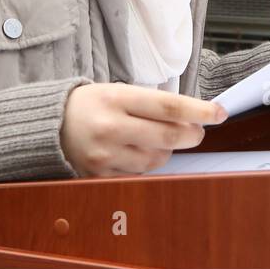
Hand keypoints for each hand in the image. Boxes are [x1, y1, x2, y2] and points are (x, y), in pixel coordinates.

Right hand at [60, 83, 226, 176]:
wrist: (50, 125)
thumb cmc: (92, 104)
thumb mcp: (118, 92)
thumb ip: (151, 104)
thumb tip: (191, 118)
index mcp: (117, 99)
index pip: (168, 107)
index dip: (198, 111)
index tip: (220, 113)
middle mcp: (111, 128)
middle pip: (167, 137)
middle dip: (191, 135)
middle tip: (197, 132)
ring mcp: (105, 156)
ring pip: (156, 160)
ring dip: (168, 151)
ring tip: (161, 140)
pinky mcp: (100, 176)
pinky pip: (138, 175)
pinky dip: (147, 165)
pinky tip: (140, 152)